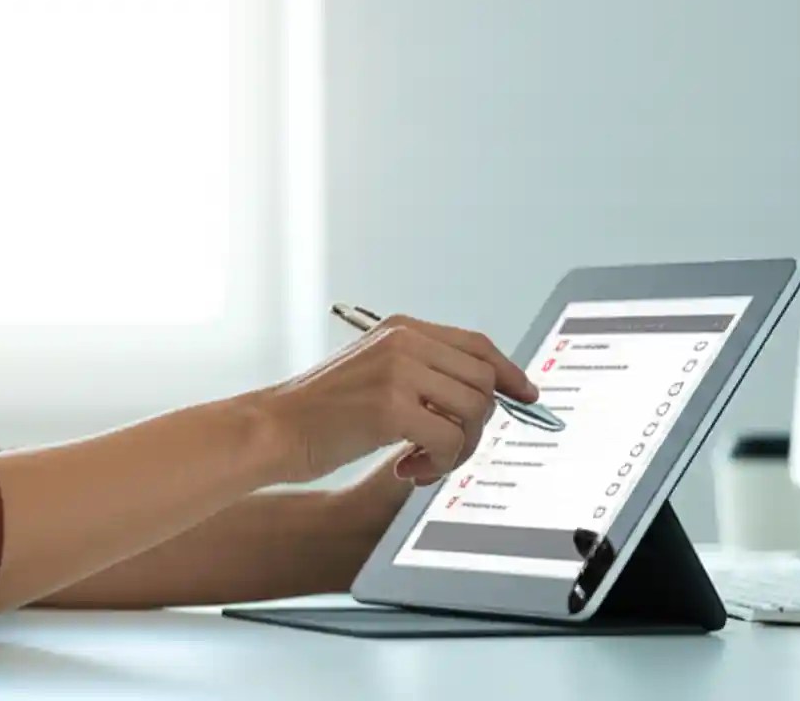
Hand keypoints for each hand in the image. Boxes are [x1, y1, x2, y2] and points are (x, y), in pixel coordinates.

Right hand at [264, 315, 536, 482]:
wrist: (271, 430)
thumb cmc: (320, 414)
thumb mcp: (375, 375)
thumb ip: (422, 375)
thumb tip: (482, 397)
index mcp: (401, 329)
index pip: (477, 344)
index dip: (509, 372)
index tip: (528, 395)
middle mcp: (404, 340)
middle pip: (484, 381)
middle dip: (478, 426)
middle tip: (446, 453)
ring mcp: (399, 370)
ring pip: (474, 411)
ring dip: (458, 450)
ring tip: (422, 463)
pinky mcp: (392, 406)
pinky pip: (451, 440)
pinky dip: (438, 465)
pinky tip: (407, 470)